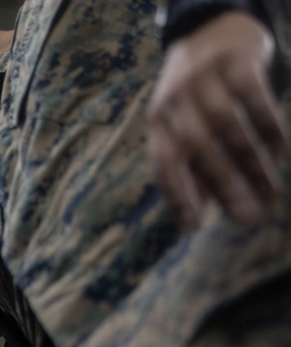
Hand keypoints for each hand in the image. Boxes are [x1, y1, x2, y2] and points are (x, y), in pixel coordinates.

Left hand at [147, 11, 288, 226]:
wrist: (213, 29)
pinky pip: (253, 97)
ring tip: (270, 192)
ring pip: (227, 126)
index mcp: (157, 122)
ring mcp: (202, 78)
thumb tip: (191, 217)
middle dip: (222, 185)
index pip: (162, 163)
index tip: (193, 226)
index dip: (176, 195)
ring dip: (251, 162)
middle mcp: (173, 100)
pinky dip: (268, 126)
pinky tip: (281, 152)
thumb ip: (187, 166)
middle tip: (245, 217)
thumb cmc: (197, 94)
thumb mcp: (182, 126)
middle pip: (197, 148)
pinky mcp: (233, 60)